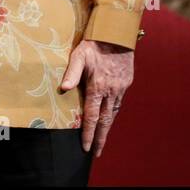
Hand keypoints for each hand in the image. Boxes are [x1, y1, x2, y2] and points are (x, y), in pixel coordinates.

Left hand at [61, 38, 133, 156]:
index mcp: (97, 87)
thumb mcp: (78, 56)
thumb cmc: (94, 45)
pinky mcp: (126, 84)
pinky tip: (109, 119)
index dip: (88, 133)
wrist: (117, 36)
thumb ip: (71, 73)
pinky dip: (113, 114)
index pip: (91, 116)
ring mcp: (120, 89)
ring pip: (113, 114)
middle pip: (104, 121)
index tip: (85, 146)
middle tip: (95, 153)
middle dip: (99, 138)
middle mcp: (110, 92)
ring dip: (107, 128)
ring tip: (101, 140)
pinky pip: (118, 104)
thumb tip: (64, 89)